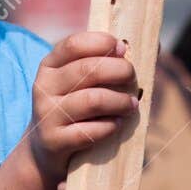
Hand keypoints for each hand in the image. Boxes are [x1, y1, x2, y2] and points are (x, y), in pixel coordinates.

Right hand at [29, 32, 138, 188]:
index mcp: (49, 65)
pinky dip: (109, 126)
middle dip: (118, 71)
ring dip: (119, 101)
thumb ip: (100, 62)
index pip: (74, 44)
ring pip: (92, 100)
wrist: (45, 147)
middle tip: (132, 77)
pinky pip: (89, 131)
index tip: (122, 49)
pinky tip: (117, 124)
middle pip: (87, 70)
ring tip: (132, 104)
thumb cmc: (71, 105)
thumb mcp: (76, 81)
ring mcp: (47, 114)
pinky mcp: (53, 140)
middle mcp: (44, 86)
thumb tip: (146, 47)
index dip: (101, 43)